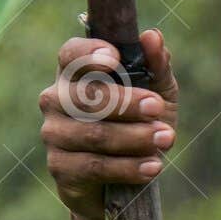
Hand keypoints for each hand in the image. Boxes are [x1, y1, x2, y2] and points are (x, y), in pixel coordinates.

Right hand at [40, 29, 178, 219]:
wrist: (124, 182)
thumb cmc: (138, 125)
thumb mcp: (157, 95)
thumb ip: (156, 67)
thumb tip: (153, 37)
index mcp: (74, 73)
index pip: (71, 54)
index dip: (89, 53)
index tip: (115, 58)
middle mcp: (56, 100)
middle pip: (86, 96)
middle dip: (127, 103)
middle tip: (157, 108)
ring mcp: (54, 134)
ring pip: (94, 134)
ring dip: (135, 137)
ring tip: (166, 139)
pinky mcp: (60, 168)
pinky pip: (95, 167)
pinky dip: (128, 167)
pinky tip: (153, 167)